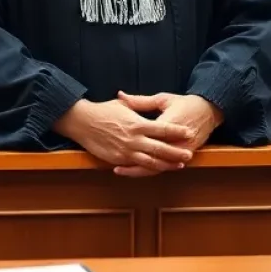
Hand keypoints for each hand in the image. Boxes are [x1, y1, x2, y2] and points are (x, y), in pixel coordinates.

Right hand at [54, 98, 193, 175]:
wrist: (82, 121)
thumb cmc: (103, 110)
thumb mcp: (123, 104)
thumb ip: (137, 104)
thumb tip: (154, 101)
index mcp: (138, 123)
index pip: (163, 129)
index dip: (177, 132)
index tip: (188, 132)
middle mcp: (134, 139)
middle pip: (161, 148)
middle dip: (176, 153)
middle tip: (189, 154)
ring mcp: (126, 151)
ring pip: (151, 162)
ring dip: (166, 165)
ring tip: (178, 166)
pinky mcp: (118, 159)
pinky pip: (136, 167)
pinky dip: (148, 170)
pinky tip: (157, 170)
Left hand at [115, 92, 222, 176]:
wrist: (209, 111)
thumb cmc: (184, 103)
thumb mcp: (162, 99)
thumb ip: (140, 101)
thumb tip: (120, 95)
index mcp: (167, 124)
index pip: (146, 136)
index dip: (129, 141)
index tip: (113, 142)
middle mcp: (175, 140)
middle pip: (151, 155)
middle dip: (132, 162)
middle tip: (114, 164)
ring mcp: (181, 150)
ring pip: (157, 166)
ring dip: (139, 170)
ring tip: (121, 170)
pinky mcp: (185, 155)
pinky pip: (166, 166)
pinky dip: (151, 170)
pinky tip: (138, 171)